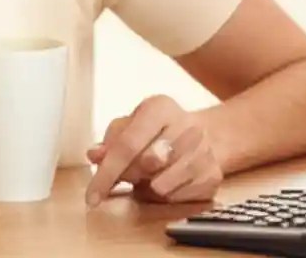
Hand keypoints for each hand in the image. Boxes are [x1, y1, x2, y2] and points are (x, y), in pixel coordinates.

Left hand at [85, 95, 222, 206]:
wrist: (208, 136)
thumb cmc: (158, 131)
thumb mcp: (131, 126)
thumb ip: (111, 141)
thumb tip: (95, 155)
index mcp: (159, 108)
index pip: (128, 144)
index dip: (107, 172)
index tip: (92, 195)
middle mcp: (187, 126)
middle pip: (146, 163)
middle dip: (128, 176)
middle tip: (127, 176)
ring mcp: (204, 152)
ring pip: (163, 184)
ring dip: (148, 187)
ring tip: (151, 175)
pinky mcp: (214, 176)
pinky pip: (179, 198)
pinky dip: (166, 196)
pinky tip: (168, 181)